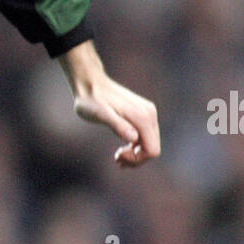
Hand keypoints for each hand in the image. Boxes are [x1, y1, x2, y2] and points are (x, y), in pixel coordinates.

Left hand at [59, 41, 159, 166]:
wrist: (90, 83)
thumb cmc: (91, 100)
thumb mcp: (101, 115)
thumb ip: (118, 125)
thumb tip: (133, 138)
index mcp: (142, 117)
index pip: (152, 150)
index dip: (136, 159)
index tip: (117, 155)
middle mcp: (150, 115)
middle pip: (153, 148)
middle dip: (136, 159)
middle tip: (117, 160)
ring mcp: (148, 114)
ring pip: (150, 143)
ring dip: (135, 154)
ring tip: (117, 156)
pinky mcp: (143, 114)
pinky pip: (145, 136)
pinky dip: (135, 146)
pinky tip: (122, 149)